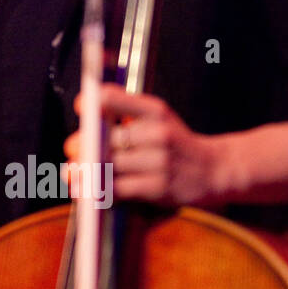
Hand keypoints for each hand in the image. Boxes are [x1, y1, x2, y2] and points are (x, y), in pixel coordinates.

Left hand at [65, 84, 226, 207]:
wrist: (215, 170)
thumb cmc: (177, 142)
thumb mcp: (158, 115)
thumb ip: (125, 108)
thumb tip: (87, 104)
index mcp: (155, 110)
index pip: (113, 99)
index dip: (92, 103)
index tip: (82, 107)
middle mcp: (158, 133)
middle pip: (104, 137)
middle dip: (81, 144)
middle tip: (72, 148)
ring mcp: (160, 162)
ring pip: (108, 164)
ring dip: (84, 169)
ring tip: (74, 170)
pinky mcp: (159, 187)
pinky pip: (118, 189)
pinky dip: (97, 189)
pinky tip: (86, 188)